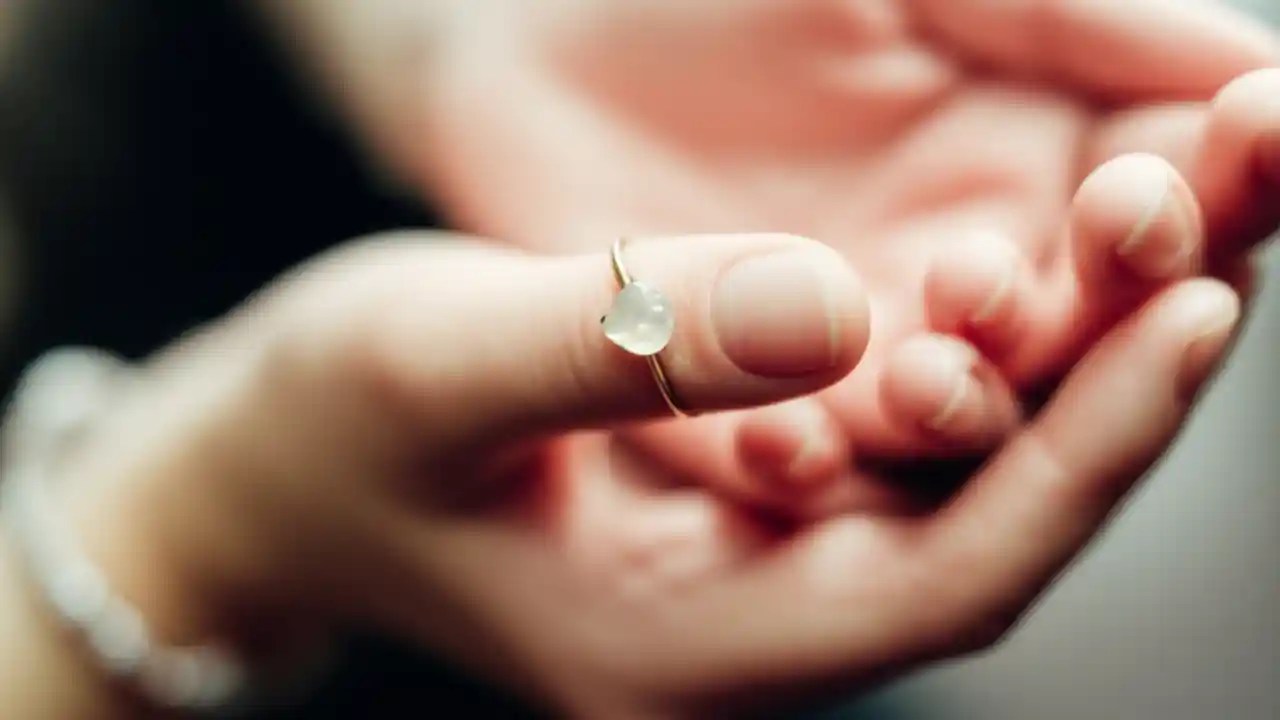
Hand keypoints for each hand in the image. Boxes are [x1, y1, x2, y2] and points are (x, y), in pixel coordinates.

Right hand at [22, 232, 1240, 717]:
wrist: (271, 466)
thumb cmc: (324, 428)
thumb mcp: (438, 361)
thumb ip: (624, 342)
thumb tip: (833, 304)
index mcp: (682, 644)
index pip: (947, 575)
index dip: (1084, 453)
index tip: (1199, 304)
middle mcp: (753, 620)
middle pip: (998, 518)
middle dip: (1128, 377)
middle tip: (1235, 209)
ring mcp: (759, 559)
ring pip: (973, 466)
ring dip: (1082, 344)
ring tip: (1185, 203)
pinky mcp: (754, 490)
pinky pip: (911, 421)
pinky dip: (993, 335)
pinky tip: (1048, 238)